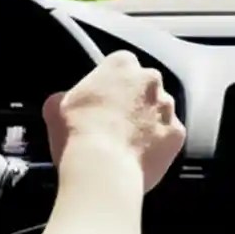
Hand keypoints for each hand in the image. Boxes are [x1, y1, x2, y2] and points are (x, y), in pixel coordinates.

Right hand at [42, 50, 184, 191]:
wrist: (103, 169)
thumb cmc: (77, 134)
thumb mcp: (57, 107)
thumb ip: (65, 96)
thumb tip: (63, 101)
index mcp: (122, 64)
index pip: (120, 64)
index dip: (110, 83)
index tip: (102, 99)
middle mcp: (150, 80)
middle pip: (143, 85)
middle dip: (133, 100)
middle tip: (114, 123)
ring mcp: (167, 107)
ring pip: (158, 111)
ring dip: (147, 122)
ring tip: (126, 144)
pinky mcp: (177, 133)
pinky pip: (168, 136)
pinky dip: (158, 145)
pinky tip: (139, 157)